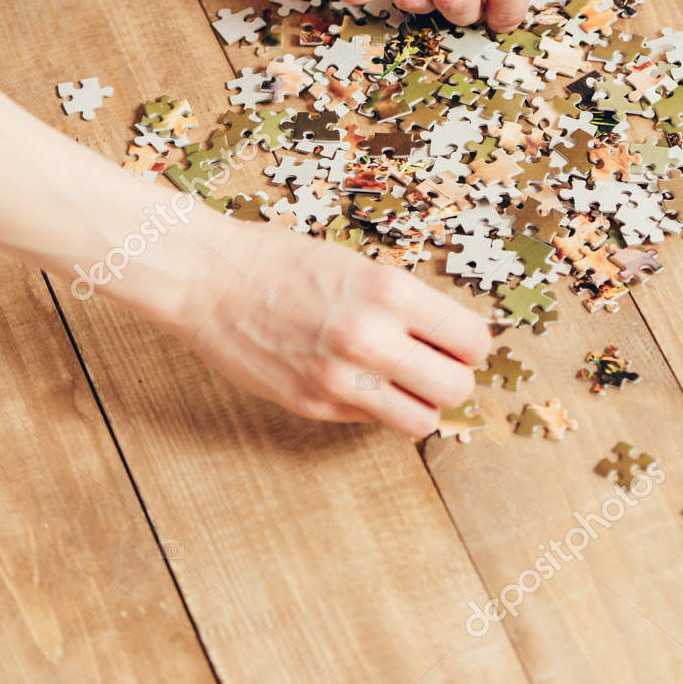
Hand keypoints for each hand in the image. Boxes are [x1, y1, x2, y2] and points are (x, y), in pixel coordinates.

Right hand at [183, 225, 489, 437]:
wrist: (210, 278)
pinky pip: (372, 421)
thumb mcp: (359, 265)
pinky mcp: (313, 405)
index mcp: (389, 291)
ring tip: (404, 383)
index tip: (459, 344)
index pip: (472, 341)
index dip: (470, 346)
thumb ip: (404, 304)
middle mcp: (370, 338)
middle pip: (455, 388)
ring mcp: (340, 378)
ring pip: (421, 421)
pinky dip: (376, 407)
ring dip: (420, 405)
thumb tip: (450, 339)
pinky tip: (357, 381)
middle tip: (436, 366)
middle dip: (453, 379)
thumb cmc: (282, 262)